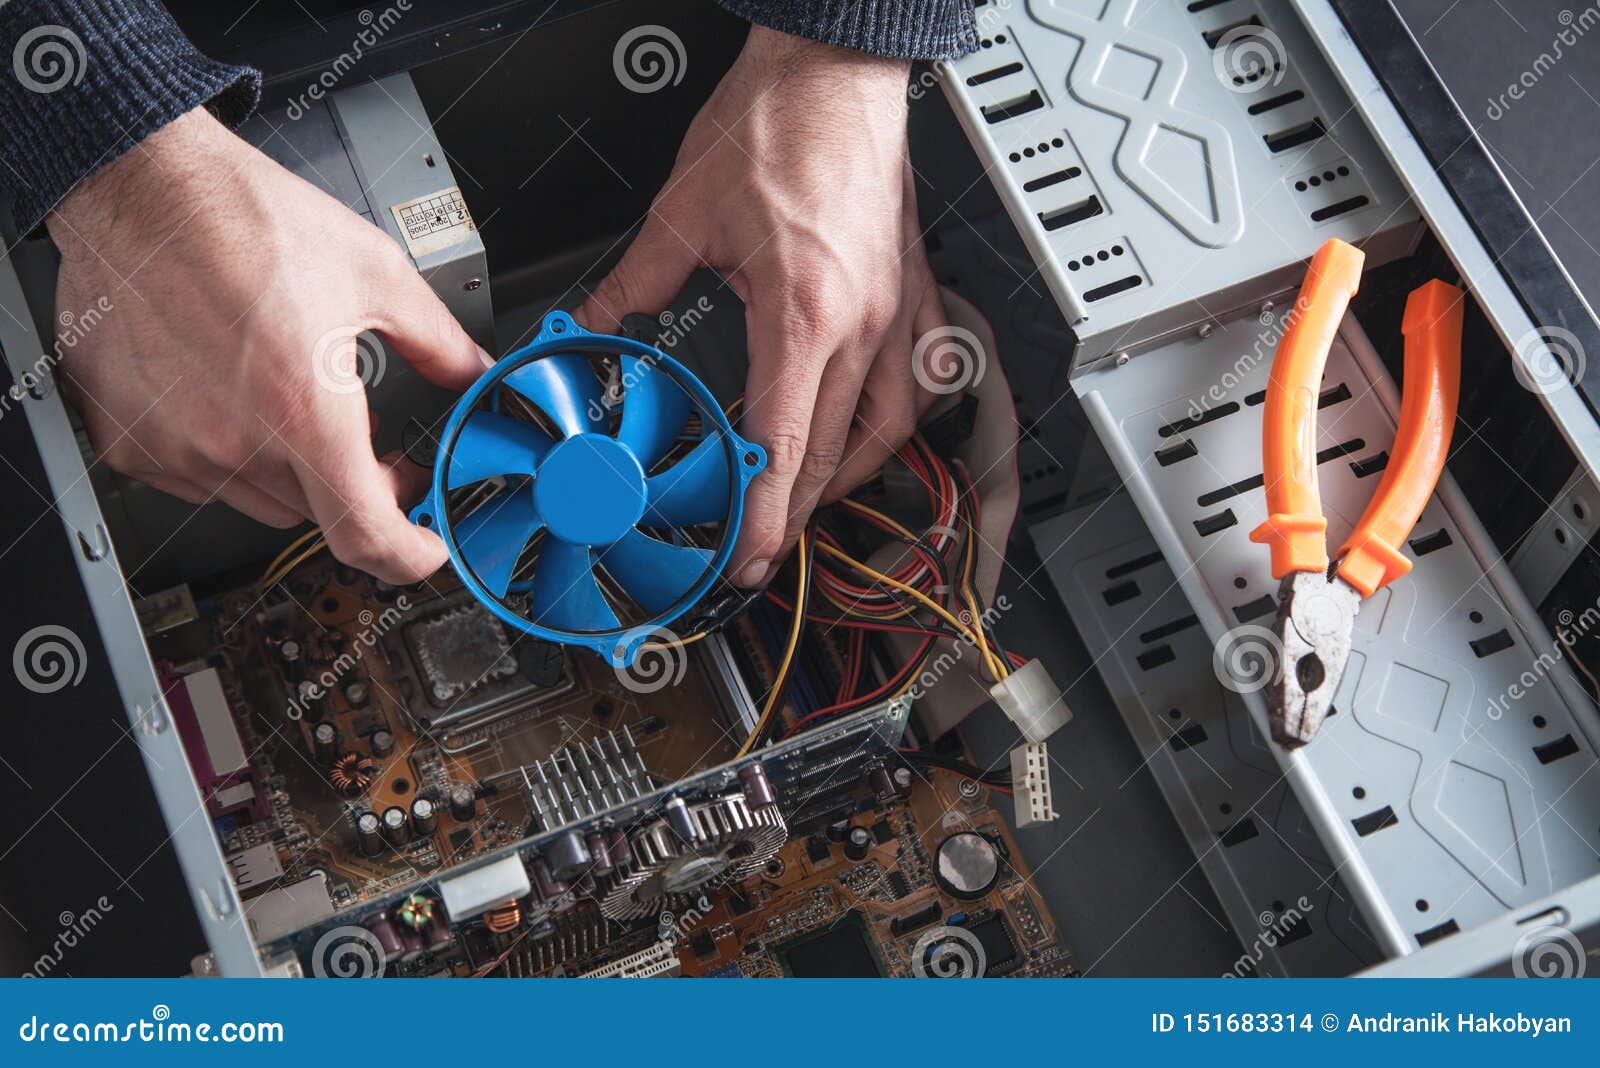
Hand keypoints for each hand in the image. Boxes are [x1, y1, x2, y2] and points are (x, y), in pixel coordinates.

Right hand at [49, 107, 486, 583]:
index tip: (424, 545)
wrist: (141, 184)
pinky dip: (227, 455)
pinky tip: (237, 400)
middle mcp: (234, 442)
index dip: (408, 555)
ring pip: (260, 499)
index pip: (365, 536)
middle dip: (357, 486)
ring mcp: (174, 447)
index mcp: (303, 412)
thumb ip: (438, 341)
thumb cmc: (242, 217)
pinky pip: (196, 479)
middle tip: (373, 442)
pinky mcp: (129, 439)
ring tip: (299, 404)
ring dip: (293, 471)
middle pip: (320, 512)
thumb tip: (473, 371)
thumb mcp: (376, 273)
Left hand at [578, 26, 947, 586]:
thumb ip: (634, 281)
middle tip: (765, 546)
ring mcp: (897, 309)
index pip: (781, 444)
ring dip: (851, 475)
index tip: (748, 556)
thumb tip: (591, 320)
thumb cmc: (779, 122)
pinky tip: (871, 429)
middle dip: (798, 512)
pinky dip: (895, 420)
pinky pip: (921, 380)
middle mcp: (861, 321)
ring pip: (891, 427)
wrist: (837, 69)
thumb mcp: (684, 210)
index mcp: (804, 312)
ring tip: (812, 498)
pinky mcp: (911, 290)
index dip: (764, 515)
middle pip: (835, 451)